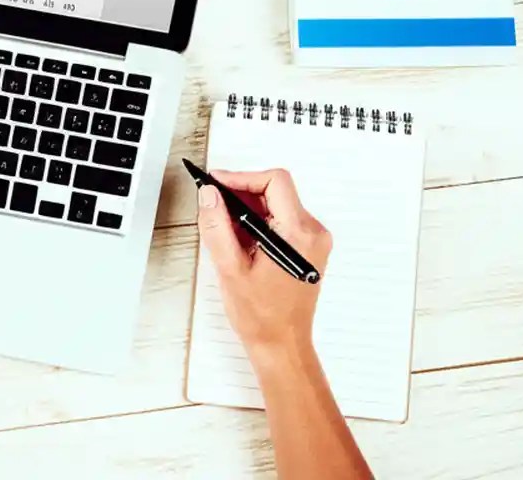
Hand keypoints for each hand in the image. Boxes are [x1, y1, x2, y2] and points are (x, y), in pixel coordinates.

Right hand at [196, 169, 331, 364]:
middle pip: (276, 191)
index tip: (217, 182)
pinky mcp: (308, 248)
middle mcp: (313, 234)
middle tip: (214, 204)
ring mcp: (313, 241)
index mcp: (299, 235)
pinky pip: (282, 220)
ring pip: (277, 205)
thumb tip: (209, 195)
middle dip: (241, 193)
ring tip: (224, 228)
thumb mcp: (230, 269)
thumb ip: (217, 226)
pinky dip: (258, 222)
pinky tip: (240, 240)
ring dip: (248, 209)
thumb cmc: (262, 316)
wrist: (281, 344)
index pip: (274, 182)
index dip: (241, 177)